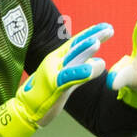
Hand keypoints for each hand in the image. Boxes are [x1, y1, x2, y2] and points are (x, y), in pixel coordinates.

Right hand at [0, 22, 113, 136]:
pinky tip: (91, 69)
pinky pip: (68, 77)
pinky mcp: (52, 85)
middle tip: (110, 29)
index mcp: (59, 58)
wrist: (26, 109)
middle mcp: (55, 61)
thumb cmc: (47, 94)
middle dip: (93, 36)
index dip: (92, 33)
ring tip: (97, 42)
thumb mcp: (66, 78)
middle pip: (76, 46)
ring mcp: (53, 72)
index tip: (107, 26)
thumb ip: (81, 68)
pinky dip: (80, 73)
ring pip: (71, 58)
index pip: (77, 43)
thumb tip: (98, 61)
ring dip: (84, 49)